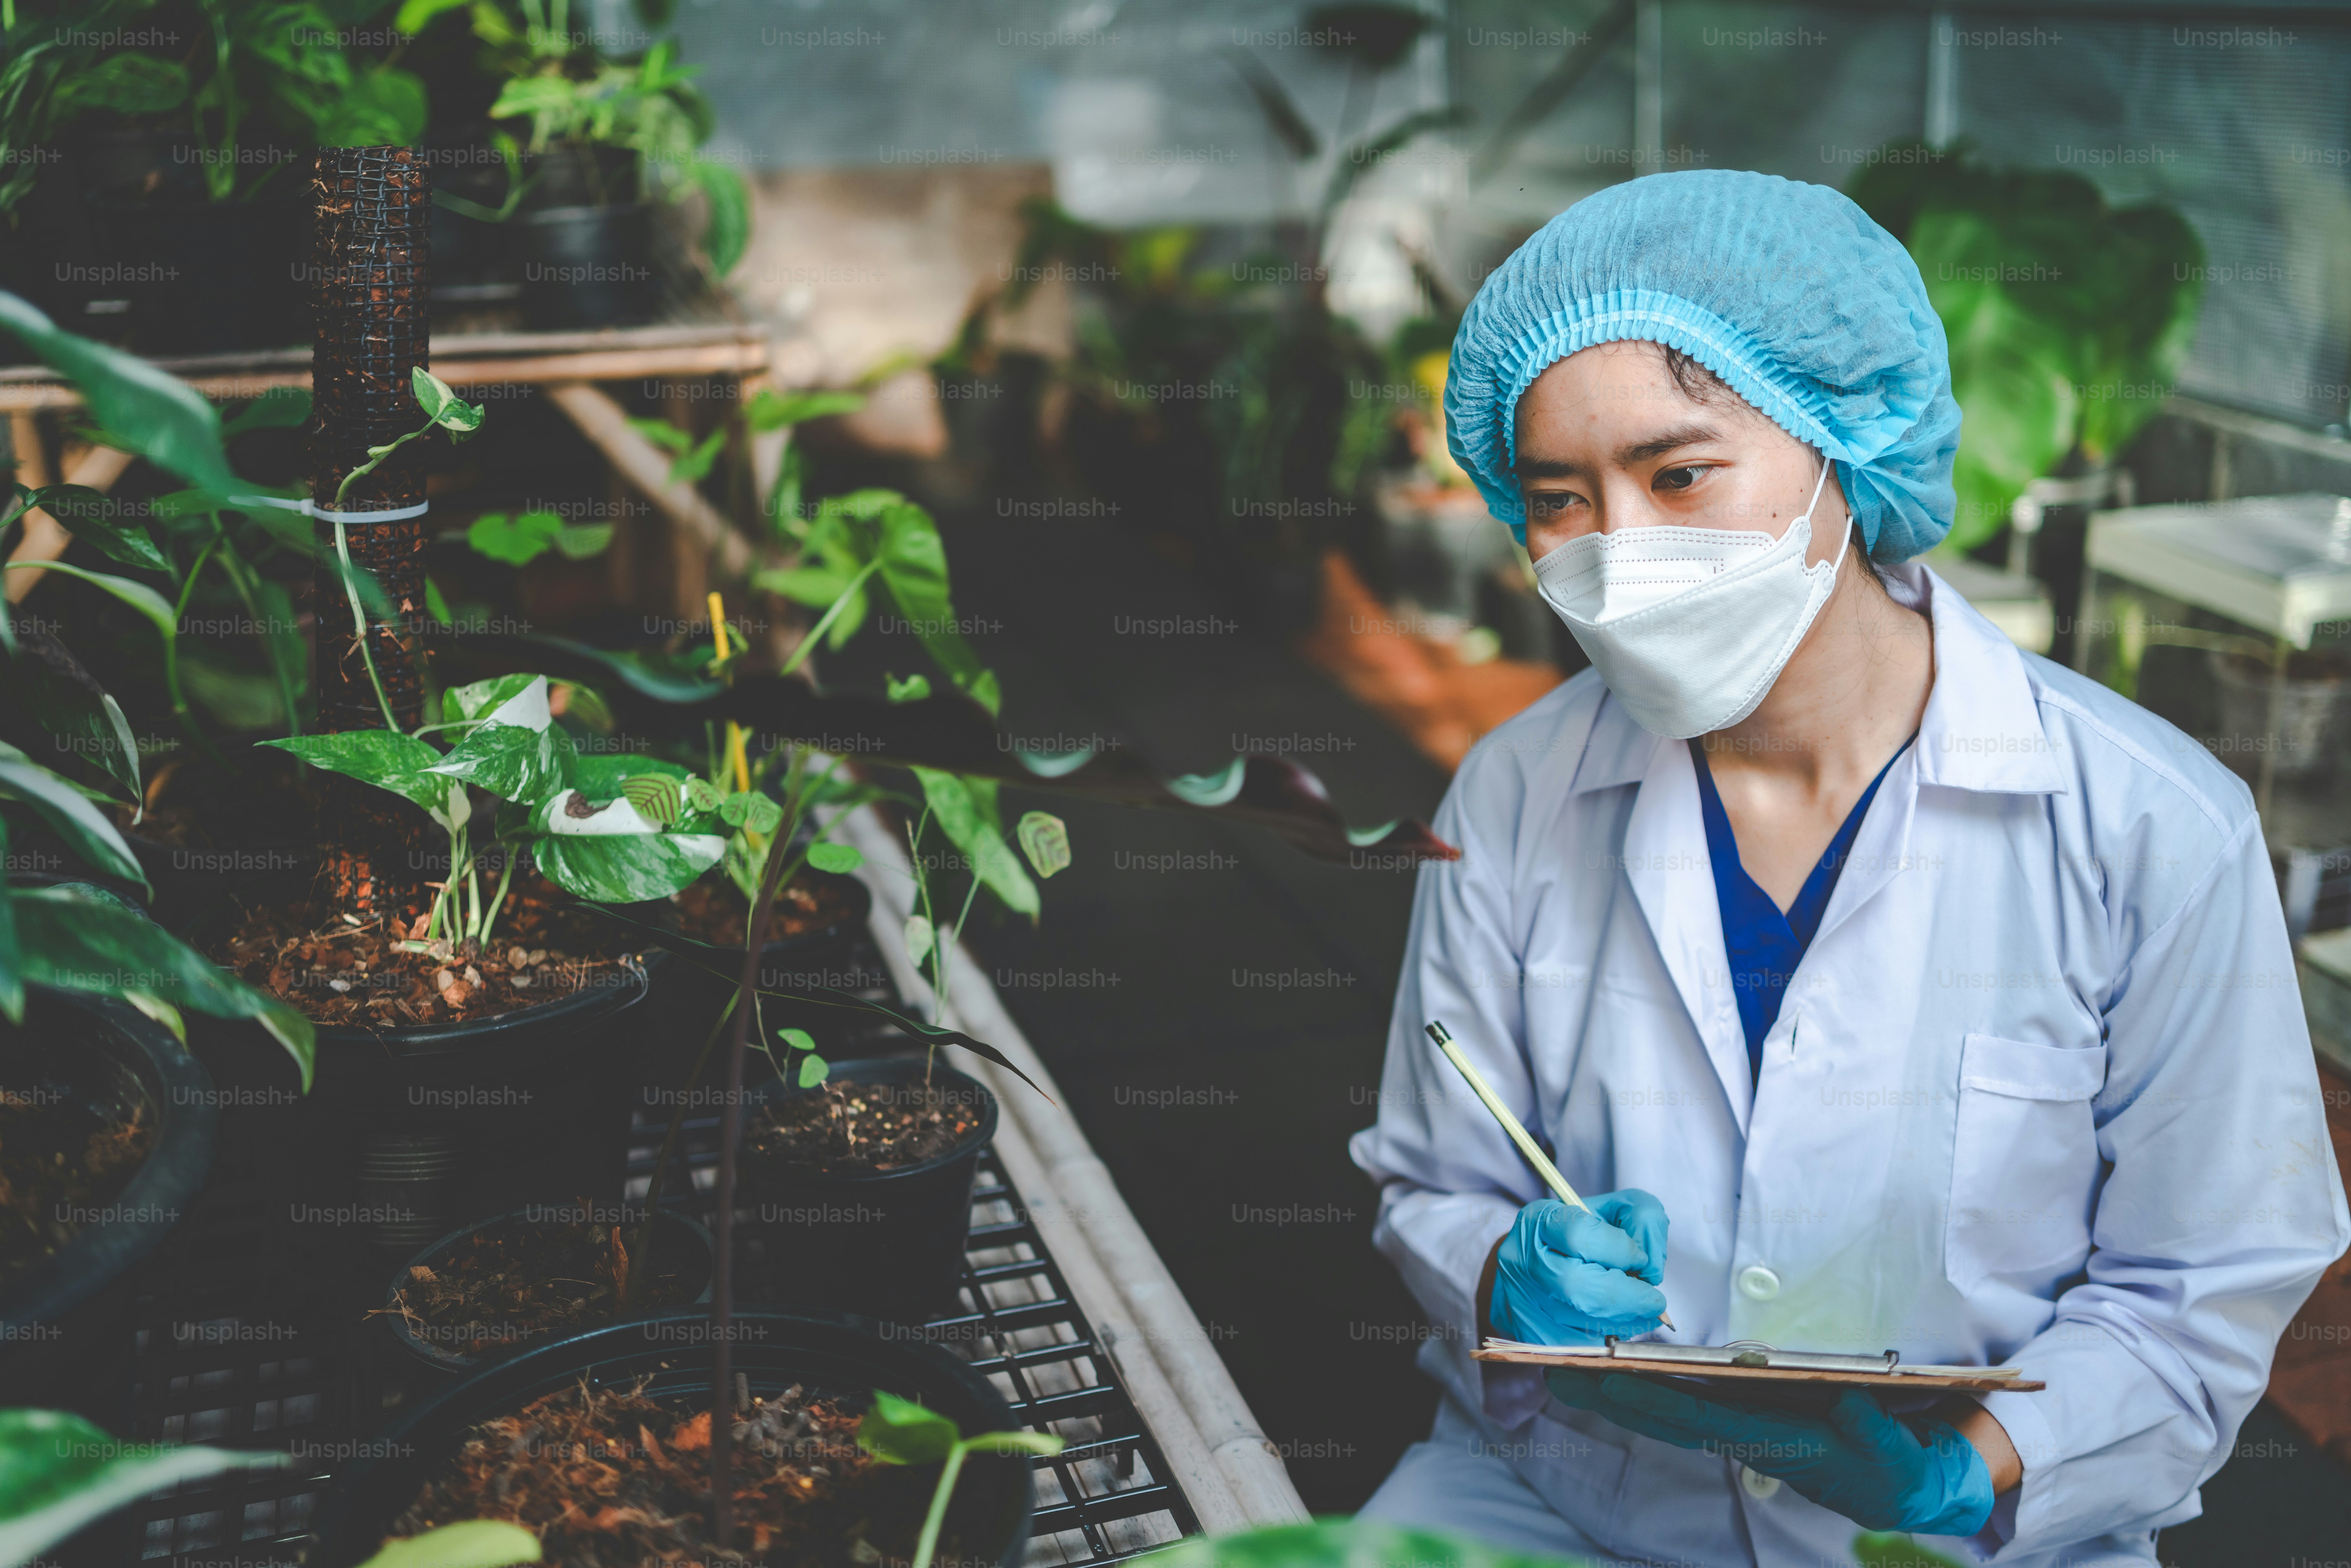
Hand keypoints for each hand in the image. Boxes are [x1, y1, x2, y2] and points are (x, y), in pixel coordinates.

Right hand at [1490, 1191, 1668, 1343]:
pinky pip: (1580, 1345)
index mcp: (1539, 1222)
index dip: (1621, 1250)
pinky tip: (1623, 1325)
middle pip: (1576, 1285)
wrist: (1533, 1264)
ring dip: (1626, 1320)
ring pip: (1579, 1320)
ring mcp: (1523, 1302)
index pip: (1580, 1235)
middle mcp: (1524, 1262)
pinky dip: (1611, 1337)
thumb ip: (1643, 1221)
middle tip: (1655, 1301)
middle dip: (1628, 1297)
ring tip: (1644, 1312)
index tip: (1640, 1259)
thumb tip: (1652, 1268)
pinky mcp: (1532, 1334)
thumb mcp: (1614, 1210)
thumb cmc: (1580, 1234)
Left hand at [1546, 1370, 1994, 1535]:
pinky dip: (1654, 1391)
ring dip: (1623, 1391)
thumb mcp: (1894, 1458)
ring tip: (1571, 1369)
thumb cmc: (1896, 1472)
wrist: (1904, 1489)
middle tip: (1557, 1372)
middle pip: (1668, 1414)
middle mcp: (1748, 1437)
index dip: (1656, 1400)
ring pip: (1673, 1409)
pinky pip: (1693, 1404)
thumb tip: (1847, 1403)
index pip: (1703, 1420)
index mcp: (1776, 1443)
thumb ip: (1871, 1433)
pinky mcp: (1753, 1419)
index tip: (1609, 1380)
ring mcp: (1746, 1427)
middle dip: (1613, 1394)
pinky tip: (1622, 1377)